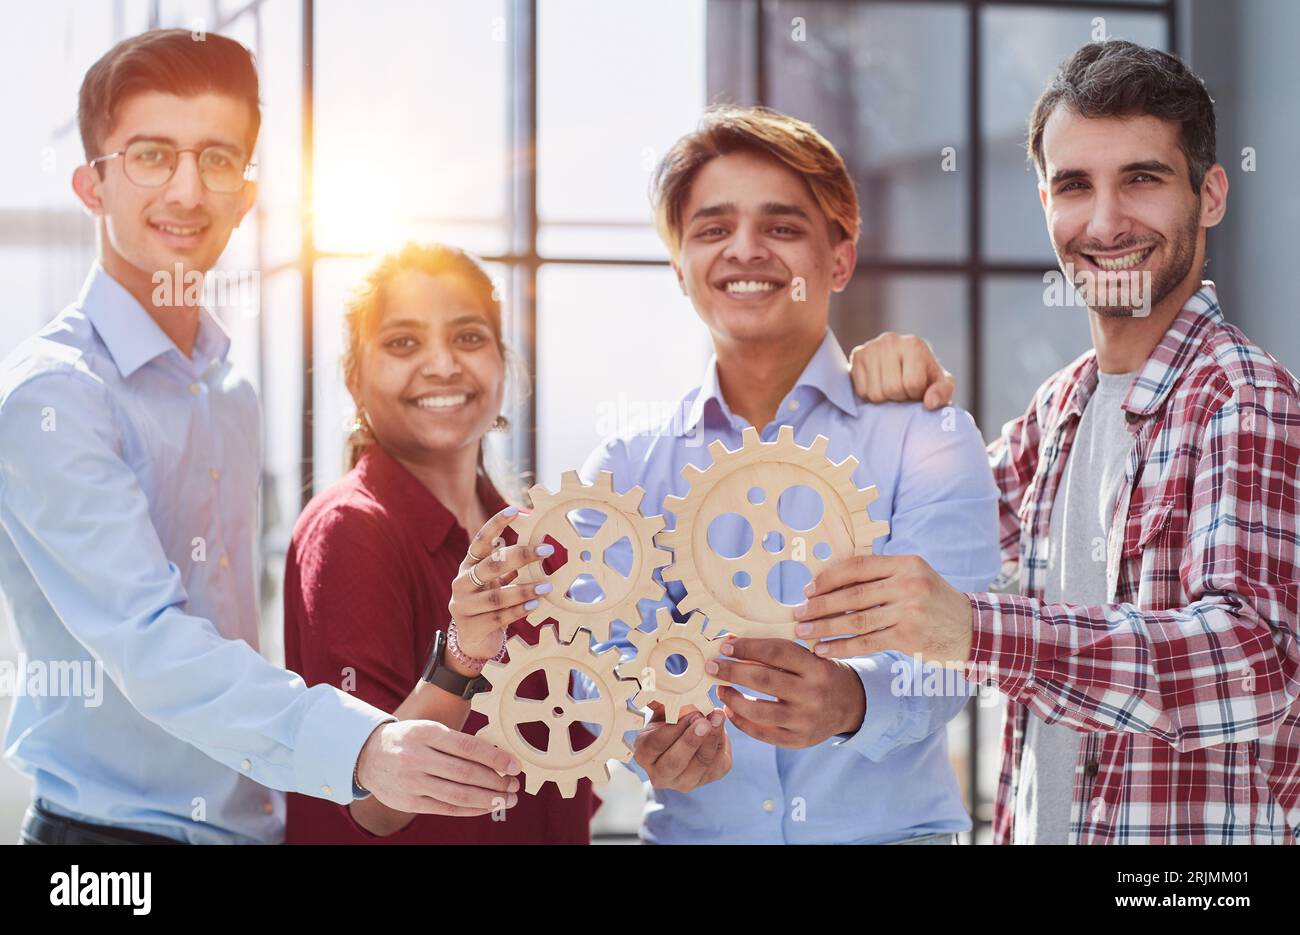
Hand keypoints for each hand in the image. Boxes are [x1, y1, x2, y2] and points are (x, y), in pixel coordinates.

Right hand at [355, 719, 521, 816]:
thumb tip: (496, 757)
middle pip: (465, 773)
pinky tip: (486, 807)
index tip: (514, 765)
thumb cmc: (409, 740)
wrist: (367, 756)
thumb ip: (456, 742)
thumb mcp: (427, 730)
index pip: (467, 746)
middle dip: (495, 781)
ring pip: (458, 794)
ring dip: (488, 799)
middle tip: (515, 785)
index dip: (494, 758)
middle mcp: (417, 757)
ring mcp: (412, 782)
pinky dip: (470, 809)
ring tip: (507, 799)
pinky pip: (446, 808)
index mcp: (425, 733)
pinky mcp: (410, 802)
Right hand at [449, 505, 553, 660]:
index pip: (480, 541)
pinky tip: (536, 604)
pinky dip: (519, 610)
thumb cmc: (489, 605)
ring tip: (547, 585)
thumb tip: (537, 544)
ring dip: (524, 589)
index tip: (515, 510)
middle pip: (490, 566)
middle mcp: (462, 583)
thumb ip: (508, 566)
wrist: (472, 641)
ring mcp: (464, 606)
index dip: (496, 525)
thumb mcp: (495, 582)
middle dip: (520, 556)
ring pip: (496, 595)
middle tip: (547, 550)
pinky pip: (499, 617)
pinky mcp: (472, 627)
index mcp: (468, 566)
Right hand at [633, 703, 730, 791]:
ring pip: (700, 764)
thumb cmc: (670, 721)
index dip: (672, 729)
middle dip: (691, 740)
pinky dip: (721, 743)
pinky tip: (721, 726)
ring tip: (717, 717)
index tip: (688, 714)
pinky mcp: (708, 779)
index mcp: (644, 754)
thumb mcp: (662, 711)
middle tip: (703, 721)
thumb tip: (660, 694)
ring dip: (711, 739)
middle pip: (675, 761)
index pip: (655, 744)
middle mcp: (661, 774)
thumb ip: (661, 703)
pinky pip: (717, 764)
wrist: (687, 737)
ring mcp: (685, 781)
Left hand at [706, 638, 864, 746]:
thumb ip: (773, 651)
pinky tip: (730, 709)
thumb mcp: (806, 657)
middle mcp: (813, 694)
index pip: (776, 652)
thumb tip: (731, 642)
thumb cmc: (819, 673)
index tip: (725, 645)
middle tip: (712, 666)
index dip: (748, 647)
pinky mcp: (798, 740)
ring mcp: (806, 720)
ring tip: (720, 688)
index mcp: (816, 667)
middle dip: (732, 672)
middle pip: (764, 681)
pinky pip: (763, 733)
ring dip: (733, 699)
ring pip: (760, 711)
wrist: (850, 705)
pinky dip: (742, 722)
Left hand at [793, 554, 974, 665]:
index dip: (829, 578)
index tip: (808, 589)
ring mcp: (910, 611)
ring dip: (825, 627)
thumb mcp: (914, 578)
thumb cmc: (934, 602)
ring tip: (804, 632)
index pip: (858, 567)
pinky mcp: (909, 637)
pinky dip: (841, 646)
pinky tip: (823, 650)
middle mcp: (908, 584)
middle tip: (797, 614)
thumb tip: (830, 582)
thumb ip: (881, 576)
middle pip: (852, 595)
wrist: (971, 630)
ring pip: (856, 620)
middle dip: (820, 605)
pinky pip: (867, 642)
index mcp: (906, 563)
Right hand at [848, 331, 954, 409]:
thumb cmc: (925, 376)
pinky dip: (870, 396)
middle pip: (892, 388)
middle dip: (900, 398)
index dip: (916, 395)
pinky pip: (861, 391)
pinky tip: (878, 385)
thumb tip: (929, 403)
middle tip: (903, 391)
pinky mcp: (857, 356)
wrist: (903, 363)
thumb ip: (942, 393)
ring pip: (875, 393)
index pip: (913, 384)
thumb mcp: (942, 384)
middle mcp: (889, 340)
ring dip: (885, 399)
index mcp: (913, 344)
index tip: (918, 390)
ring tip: (891, 388)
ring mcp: (870, 347)